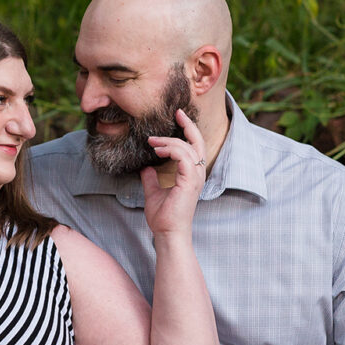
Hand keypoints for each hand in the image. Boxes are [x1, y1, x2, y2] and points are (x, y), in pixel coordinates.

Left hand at [141, 109, 206, 238]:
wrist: (166, 232)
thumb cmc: (163, 216)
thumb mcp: (153, 192)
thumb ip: (151, 178)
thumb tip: (146, 168)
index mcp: (191, 174)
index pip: (194, 146)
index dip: (188, 130)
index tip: (177, 117)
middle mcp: (197, 174)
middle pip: (198, 142)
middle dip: (188, 125)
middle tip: (176, 112)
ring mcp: (195, 178)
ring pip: (188, 148)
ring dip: (170, 141)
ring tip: (153, 142)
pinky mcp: (189, 182)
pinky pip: (184, 157)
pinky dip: (172, 150)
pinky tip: (159, 150)